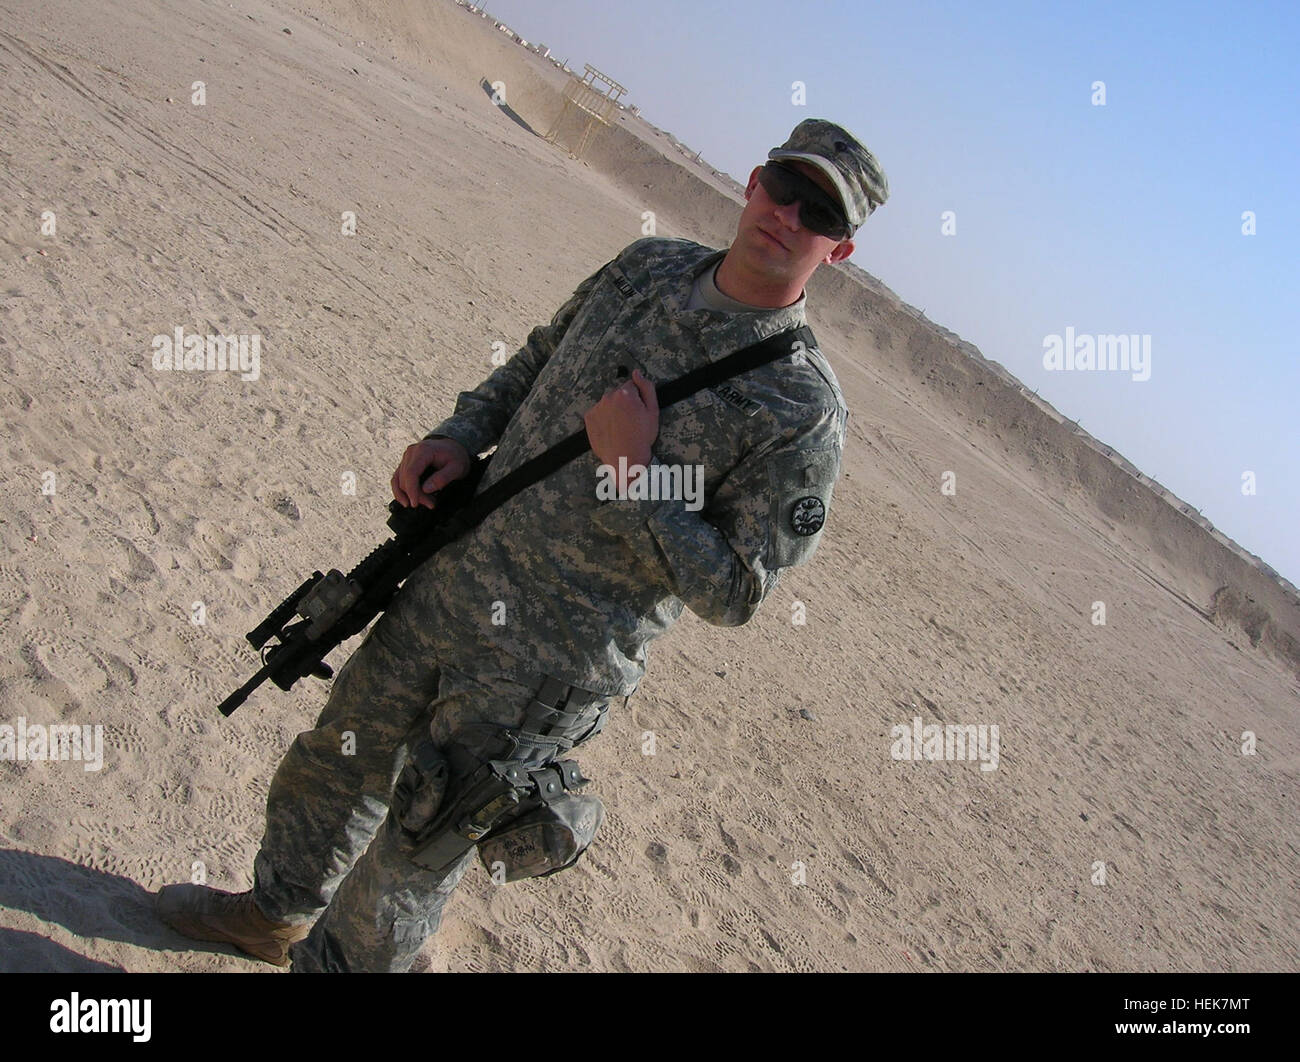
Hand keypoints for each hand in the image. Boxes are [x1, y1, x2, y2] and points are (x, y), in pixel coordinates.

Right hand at [391, 437, 471, 508]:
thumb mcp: (457, 468)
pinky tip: (406, 500)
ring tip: (423, 503)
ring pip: (399, 480)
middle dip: (415, 495)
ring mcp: (406, 457)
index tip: (415, 503)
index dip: (412, 490)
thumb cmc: (456, 457)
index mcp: (423, 451)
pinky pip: (397, 478)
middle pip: (405, 478)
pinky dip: (400, 490)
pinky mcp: (405, 463)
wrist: (453, 448)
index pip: (411, 473)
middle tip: (430, 504)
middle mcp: (411, 452)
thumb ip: (443, 478)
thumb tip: (426, 489)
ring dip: (408, 495)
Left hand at [584, 369, 658, 486]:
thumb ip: (647, 388)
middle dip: (623, 403)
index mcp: (625, 393)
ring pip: (607, 403)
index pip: (631, 386)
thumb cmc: (642, 436)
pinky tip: (610, 429)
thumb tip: (637, 373)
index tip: (638, 412)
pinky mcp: (589, 418)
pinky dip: (603, 418)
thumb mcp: (653, 411)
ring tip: (619, 427)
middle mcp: (608, 397)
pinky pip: (597, 412)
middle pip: (618, 394)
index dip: (636, 399)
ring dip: (612, 410)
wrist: (625, 459)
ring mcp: (597, 407)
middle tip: (630, 421)